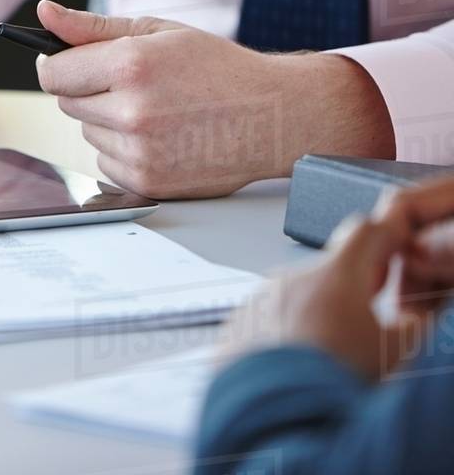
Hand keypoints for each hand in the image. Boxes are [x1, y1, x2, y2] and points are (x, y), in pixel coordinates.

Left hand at [33, 0, 393, 198]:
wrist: (273, 117)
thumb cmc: (217, 68)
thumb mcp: (158, 32)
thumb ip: (92, 26)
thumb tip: (45, 14)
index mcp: (130, 65)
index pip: (52, 73)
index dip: (59, 65)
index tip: (70, 63)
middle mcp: (131, 111)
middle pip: (66, 103)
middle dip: (90, 90)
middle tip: (133, 83)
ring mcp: (139, 151)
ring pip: (87, 132)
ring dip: (108, 120)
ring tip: (156, 109)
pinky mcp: (147, 180)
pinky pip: (106, 161)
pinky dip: (123, 149)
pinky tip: (161, 135)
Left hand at [220, 177, 453, 380]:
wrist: (276, 420)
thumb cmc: (336, 383)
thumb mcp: (398, 353)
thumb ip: (416, 320)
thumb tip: (417, 310)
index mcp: (334, 275)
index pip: (367, 231)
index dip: (386, 239)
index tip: (394, 254)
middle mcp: (288, 279)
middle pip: (330, 273)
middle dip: (349, 294)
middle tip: (363, 333)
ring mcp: (257, 301)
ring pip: (296, 300)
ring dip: (314, 320)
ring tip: (325, 361)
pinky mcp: (235, 327)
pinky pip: (266, 322)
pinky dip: (282, 338)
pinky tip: (295, 367)